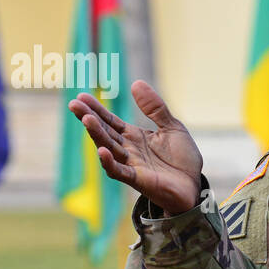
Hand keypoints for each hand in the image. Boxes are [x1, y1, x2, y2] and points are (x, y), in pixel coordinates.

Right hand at [68, 80, 203, 214]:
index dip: (97, 109)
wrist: (194, 185)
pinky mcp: (138, 180)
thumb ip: (155, 108)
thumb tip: (136, 82)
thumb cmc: (182, 159)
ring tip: (86, 119)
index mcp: (134, 136)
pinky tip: (102, 151)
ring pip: (109, 148)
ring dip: (97, 135)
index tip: (81, 96)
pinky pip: (120, 172)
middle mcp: (128, 150)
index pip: (111, 121)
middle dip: (89, 118)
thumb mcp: (172, 127)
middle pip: (105, 132)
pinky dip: (110, 162)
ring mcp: (131, 165)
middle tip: (74, 104)